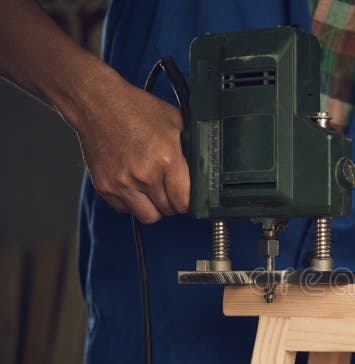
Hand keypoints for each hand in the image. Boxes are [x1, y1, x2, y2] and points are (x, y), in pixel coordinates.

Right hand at [73, 73, 188, 222]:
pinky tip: (135, 186)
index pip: (185, 202)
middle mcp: (145, 175)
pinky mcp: (105, 186)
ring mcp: (122, 183)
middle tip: (171, 189)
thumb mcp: (175, 121)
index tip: (187, 196)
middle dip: (173, 203)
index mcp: (167, 160)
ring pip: (148, 217)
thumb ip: (190, 147)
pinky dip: (132, 203)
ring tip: (154, 191)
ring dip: (155, 208)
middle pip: (169, 211)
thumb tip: (205, 166)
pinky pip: (125, 209)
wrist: (97, 102)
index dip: (189, 201)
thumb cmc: (136, 109)